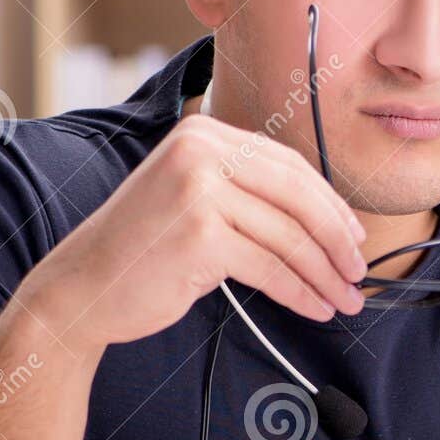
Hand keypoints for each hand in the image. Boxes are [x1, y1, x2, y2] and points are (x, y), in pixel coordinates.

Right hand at [18, 113, 367, 351]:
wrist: (81, 288)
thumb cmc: (143, 251)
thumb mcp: (194, 199)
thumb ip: (246, 194)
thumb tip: (327, 220)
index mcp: (204, 133)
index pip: (288, 165)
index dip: (329, 203)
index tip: (354, 235)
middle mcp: (201, 150)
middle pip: (298, 195)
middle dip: (337, 239)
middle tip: (359, 271)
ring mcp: (199, 188)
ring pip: (289, 235)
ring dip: (325, 273)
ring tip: (345, 298)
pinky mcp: (200, 234)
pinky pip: (271, 266)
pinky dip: (300, 291)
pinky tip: (315, 306)